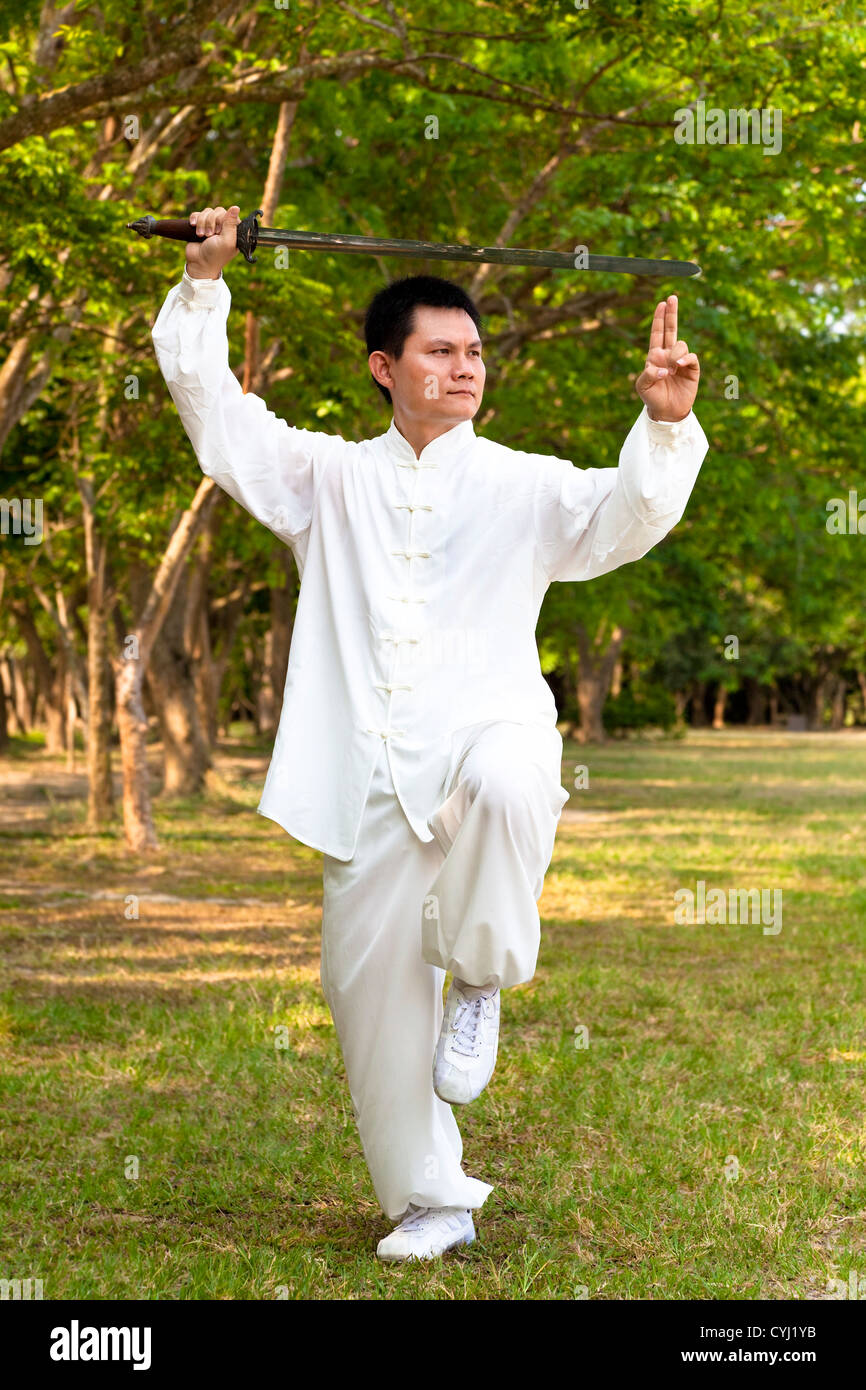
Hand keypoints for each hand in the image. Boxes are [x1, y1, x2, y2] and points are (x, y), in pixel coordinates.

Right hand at [185, 204, 240, 278]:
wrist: (199, 263)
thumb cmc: (215, 255)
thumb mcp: (227, 241)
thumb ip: (231, 224)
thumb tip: (236, 207)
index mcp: (234, 230)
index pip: (229, 213)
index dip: (221, 220)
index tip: (219, 232)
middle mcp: (224, 227)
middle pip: (217, 211)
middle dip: (211, 222)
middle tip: (209, 235)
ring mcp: (211, 225)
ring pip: (207, 211)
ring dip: (202, 223)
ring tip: (201, 235)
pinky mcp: (200, 225)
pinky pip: (197, 213)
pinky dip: (195, 219)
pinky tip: (193, 226)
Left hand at [634, 294, 699, 421]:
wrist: (667, 412)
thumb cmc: (652, 398)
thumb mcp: (643, 386)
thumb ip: (648, 373)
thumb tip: (663, 367)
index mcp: (655, 356)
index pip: (657, 333)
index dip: (659, 319)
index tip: (661, 303)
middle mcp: (669, 355)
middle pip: (671, 329)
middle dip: (671, 313)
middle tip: (672, 297)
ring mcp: (681, 361)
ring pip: (680, 345)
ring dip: (674, 354)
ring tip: (670, 370)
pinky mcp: (692, 369)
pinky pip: (691, 356)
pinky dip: (684, 358)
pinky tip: (678, 366)